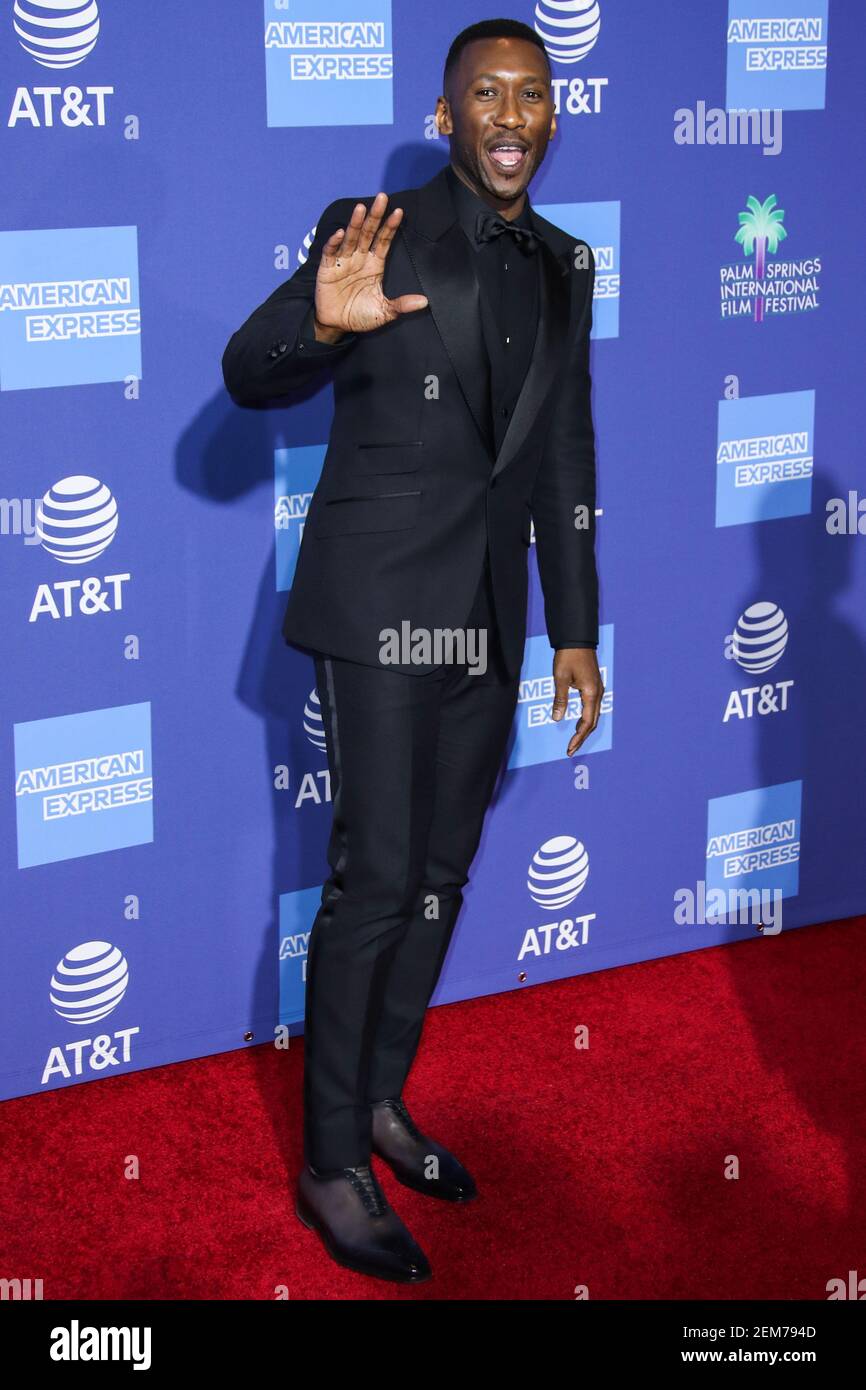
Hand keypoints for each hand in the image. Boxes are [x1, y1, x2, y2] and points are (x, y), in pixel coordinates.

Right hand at [313, 191, 428, 341]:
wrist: (337, 325)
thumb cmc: (360, 315)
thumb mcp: (384, 312)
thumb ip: (402, 305)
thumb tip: (425, 302)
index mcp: (374, 264)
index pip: (384, 241)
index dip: (390, 227)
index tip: (399, 212)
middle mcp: (360, 258)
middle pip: (369, 233)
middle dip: (375, 216)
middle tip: (382, 197)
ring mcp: (343, 261)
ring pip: (351, 238)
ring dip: (356, 224)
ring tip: (361, 208)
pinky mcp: (327, 268)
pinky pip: (331, 252)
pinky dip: (334, 243)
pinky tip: (340, 233)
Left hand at [551, 648, 603, 755]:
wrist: (577, 639)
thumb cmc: (568, 657)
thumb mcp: (560, 678)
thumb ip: (560, 699)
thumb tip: (558, 718)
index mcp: (591, 693)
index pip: (586, 722)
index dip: (578, 737)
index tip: (569, 748)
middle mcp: (598, 693)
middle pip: (592, 722)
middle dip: (582, 737)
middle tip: (570, 749)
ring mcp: (598, 690)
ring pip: (594, 715)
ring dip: (584, 729)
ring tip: (573, 740)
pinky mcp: (594, 686)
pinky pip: (592, 707)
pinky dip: (586, 718)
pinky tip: (577, 723)